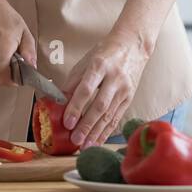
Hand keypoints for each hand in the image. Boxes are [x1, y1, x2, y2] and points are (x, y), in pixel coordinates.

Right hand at [0, 0, 37, 85]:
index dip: (11, 80)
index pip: (2, 73)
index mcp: (2, 44)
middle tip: (13, 71)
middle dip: (6, 79)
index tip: (18, 78)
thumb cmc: (2, 15)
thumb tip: (32, 66)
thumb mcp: (22, 29)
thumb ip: (29, 49)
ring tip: (3, 58)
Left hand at [62, 28, 151, 147]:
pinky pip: (117, 117)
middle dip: (87, 125)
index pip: (87, 89)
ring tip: (85, 146)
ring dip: (96, 132)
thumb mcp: (86, 61)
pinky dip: (107, 131)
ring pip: (110, 115)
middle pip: (100, 105)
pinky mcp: (130, 98)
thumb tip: (58, 102)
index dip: (76, 107)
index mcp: (100, 65)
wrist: (133, 45)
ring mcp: (124, 89)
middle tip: (75, 139)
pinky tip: (98, 141)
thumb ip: (73, 82)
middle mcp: (114, 78)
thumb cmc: (105, 53)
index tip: (67, 122)